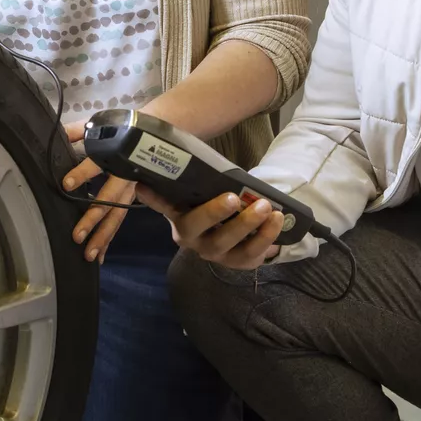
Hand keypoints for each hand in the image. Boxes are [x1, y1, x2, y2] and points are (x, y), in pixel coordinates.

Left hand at [61, 123, 132, 262]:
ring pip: (117, 217)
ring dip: (103, 237)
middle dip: (94, 218)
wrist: (154, 137)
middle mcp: (125, 178)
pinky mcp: (129, 202)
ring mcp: (129, 192)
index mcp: (115, 156)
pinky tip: (100, 256)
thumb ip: (77, 131)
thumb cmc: (121, 132)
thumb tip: (56, 133)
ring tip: (89, 254)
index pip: (97, 164)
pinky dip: (109, 240)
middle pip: (110, 200)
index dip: (83, 174)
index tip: (66, 184)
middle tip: (77, 235)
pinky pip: (119, 222)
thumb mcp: (99, 127)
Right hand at [140, 186, 285, 268]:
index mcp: (179, 217)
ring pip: (227, 244)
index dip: (152, 197)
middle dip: (214, 213)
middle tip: (232, 198)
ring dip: (247, 225)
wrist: (240, 231)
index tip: (142, 185)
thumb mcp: (208, 192)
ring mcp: (214, 253)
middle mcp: (191, 238)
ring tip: (267, 207)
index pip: (162, 204)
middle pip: (197, 229)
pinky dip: (266, 237)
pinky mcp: (238, 263)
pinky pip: (251, 254)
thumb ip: (201, 181)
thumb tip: (195, 158)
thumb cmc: (218, 203)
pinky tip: (277, 221)